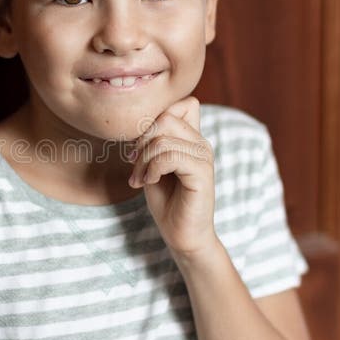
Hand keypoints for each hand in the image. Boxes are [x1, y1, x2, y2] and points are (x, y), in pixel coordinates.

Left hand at [129, 97, 215, 254]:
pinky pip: (170, 157)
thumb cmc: (167, 201)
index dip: (155, 119)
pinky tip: (149, 182)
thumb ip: (151, 141)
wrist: (182, 235)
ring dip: (143, 160)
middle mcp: (201, 143)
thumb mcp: (152, 164)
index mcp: (192, 138)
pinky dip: (152, 168)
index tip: (139, 147)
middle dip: (142, 141)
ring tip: (140, 179)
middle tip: (135, 166)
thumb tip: (138, 120)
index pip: (182, 104)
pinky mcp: (202, 174)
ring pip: (164, 138)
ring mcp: (204, 157)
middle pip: (166, 118)